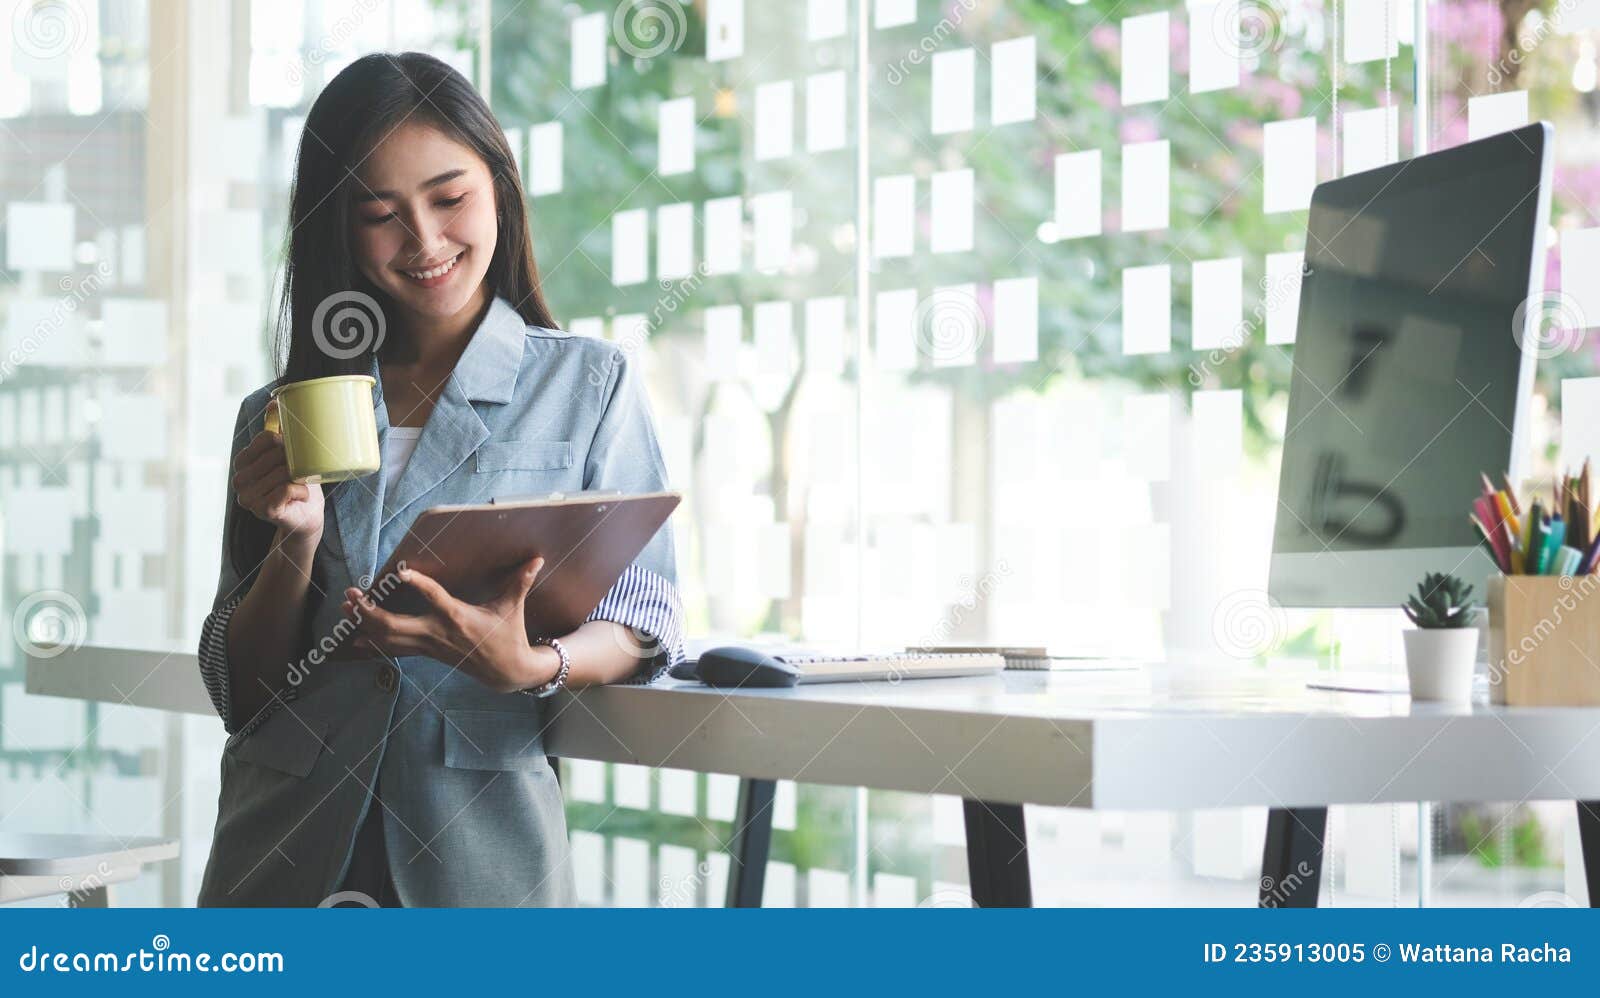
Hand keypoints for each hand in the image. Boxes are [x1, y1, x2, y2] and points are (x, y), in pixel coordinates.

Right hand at [233, 399, 323, 542]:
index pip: (266, 438)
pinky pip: (288, 488)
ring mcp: (248, 497)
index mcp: (242, 462)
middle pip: (277, 455)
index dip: (286, 444)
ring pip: (283, 472)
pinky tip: (300, 496)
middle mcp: (239, 480)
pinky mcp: (263, 510)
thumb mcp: (290, 454)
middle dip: (296, 463)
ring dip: (301, 478)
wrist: (306, 518)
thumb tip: (275, 400)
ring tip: (301, 485)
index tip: (293, 455)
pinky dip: (301, 490)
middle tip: (301, 474)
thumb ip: (280, 429)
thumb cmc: (298, 484)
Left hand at [343, 556, 560, 692]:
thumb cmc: (509, 634)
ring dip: (364, 623)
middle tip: (351, 593)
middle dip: (369, 611)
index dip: (417, 584)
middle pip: (395, 625)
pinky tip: (354, 636)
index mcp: (458, 617)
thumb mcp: (513, 607)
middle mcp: (438, 633)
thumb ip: (521, 581)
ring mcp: (429, 646)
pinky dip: (373, 642)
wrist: (506, 672)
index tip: (399, 571)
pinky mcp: (427, 653)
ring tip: (345, 607)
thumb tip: (538, 558)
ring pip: (389, 638)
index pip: (434, 598)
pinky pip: (394, 649)